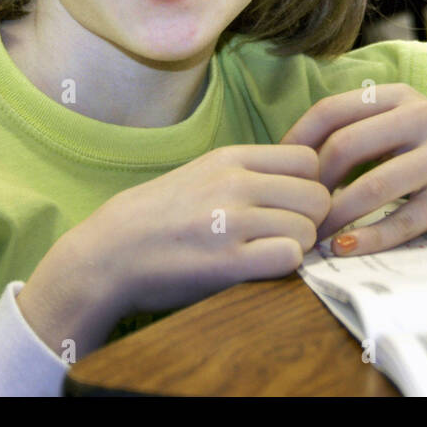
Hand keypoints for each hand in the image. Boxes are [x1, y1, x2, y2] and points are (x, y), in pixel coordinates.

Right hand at [18, 144, 328, 356]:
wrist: (108, 253)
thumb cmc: (159, 217)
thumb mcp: (203, 174)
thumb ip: (250, 173)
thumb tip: (308, 181)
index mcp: (230, 158)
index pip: (308, 160)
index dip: (308, 187)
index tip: (291, 208)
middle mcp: (233, 183)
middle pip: (317, 196)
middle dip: (310, 221)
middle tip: (285, 237)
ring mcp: (230, 221)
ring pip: (308, 230)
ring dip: (296, 248)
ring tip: (266, 255)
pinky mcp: (227, 262)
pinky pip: (289, 258)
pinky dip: (283, 268)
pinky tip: (259, 269)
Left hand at [281, 85, 426, 256]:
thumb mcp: (406, 120)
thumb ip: (359, 129)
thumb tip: (290, 159)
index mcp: (399, 96)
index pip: (332, 110)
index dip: (297, 141)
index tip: (278, 170)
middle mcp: (422, 119)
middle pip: (347, 145)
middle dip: (313, 181)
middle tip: (295, 207)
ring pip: (374, 186)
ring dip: (335, 216)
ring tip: (312, 234)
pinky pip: (403, 222)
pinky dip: (369, 238)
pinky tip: (345, 249)